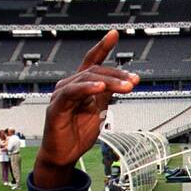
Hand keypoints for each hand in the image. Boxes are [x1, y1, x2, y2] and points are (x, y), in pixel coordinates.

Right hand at [34, 31, 139, 187]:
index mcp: (80, 85)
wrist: (64, 155)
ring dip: (109, 81)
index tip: (114, 34)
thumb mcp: (99, 110)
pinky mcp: (56, 107)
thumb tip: (122, 81)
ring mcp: (61, 95)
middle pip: (95, 71)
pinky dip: (87, 89)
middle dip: (117, 75)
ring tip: (126, 87)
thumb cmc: (77, 133)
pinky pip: (72, 93)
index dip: (102, 47)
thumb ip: (106, 94)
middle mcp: (69, 86)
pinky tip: (100, 89)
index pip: (91, 61)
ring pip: (86, 79)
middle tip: (134, 81)